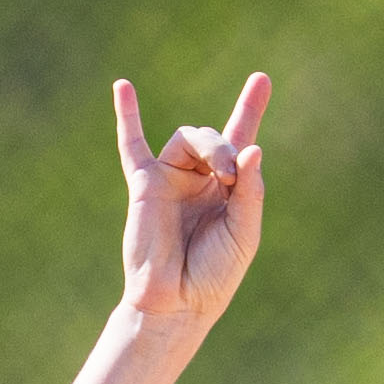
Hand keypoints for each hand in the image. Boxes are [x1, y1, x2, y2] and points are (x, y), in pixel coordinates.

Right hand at [115, 72, 267, 328]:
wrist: (175, 304)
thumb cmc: (213, 276)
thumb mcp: (244, 233)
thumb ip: (250, 191)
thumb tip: (252, 149)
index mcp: (227, 189)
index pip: (240, 141)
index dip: (250, 109)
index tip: (261, 79)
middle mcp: (198, 179)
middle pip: (214, 137)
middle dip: (226, 150)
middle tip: (231, 178)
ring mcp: (169, 180)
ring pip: (189, 136)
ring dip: (210, 145)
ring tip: (220, 175)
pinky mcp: (144, 187)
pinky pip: (132, 146)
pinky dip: (127, 116)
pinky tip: (122, 87)